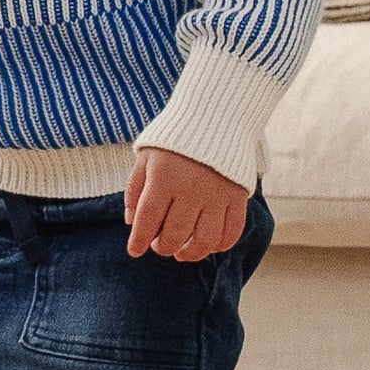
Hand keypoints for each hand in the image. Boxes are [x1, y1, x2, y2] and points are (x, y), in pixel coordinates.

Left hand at [124, 148, 249, 260]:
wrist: (217, 115)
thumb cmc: (174, 140)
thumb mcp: (146, 156)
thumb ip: (135, 189)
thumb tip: (132, 223)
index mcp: (164, 177)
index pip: (148, 218)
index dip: (140, 239)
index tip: (135, 251)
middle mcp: (191, 188)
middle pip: (175, 234)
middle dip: (163, 247)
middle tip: (159, 245)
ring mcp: (217, 194)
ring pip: (204, 240)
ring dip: (191, 254)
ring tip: (182, 253)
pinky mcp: (237, 196)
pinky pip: (232, 231)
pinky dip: (221, 245)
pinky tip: (209, 245)